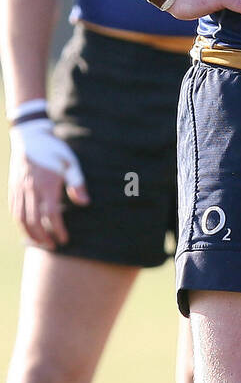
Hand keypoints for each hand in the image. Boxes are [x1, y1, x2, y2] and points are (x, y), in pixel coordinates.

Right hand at [8, 120, 88, 247]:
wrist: (30, 136)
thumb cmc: (54, 150)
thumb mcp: (70, 163)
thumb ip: (77, 183)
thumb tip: (85, 203)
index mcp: (47, 184)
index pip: (51, 214)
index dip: (57, 229)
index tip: (64, 239)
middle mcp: (30, 189)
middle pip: (34, 220)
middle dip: (43, 236)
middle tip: (53, 245)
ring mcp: (19, 189)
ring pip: (21, 218)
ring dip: (30, 233)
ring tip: (40, 242)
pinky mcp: (13, 188)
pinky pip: (14, 210)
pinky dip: (20, 222)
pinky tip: (28, 228)